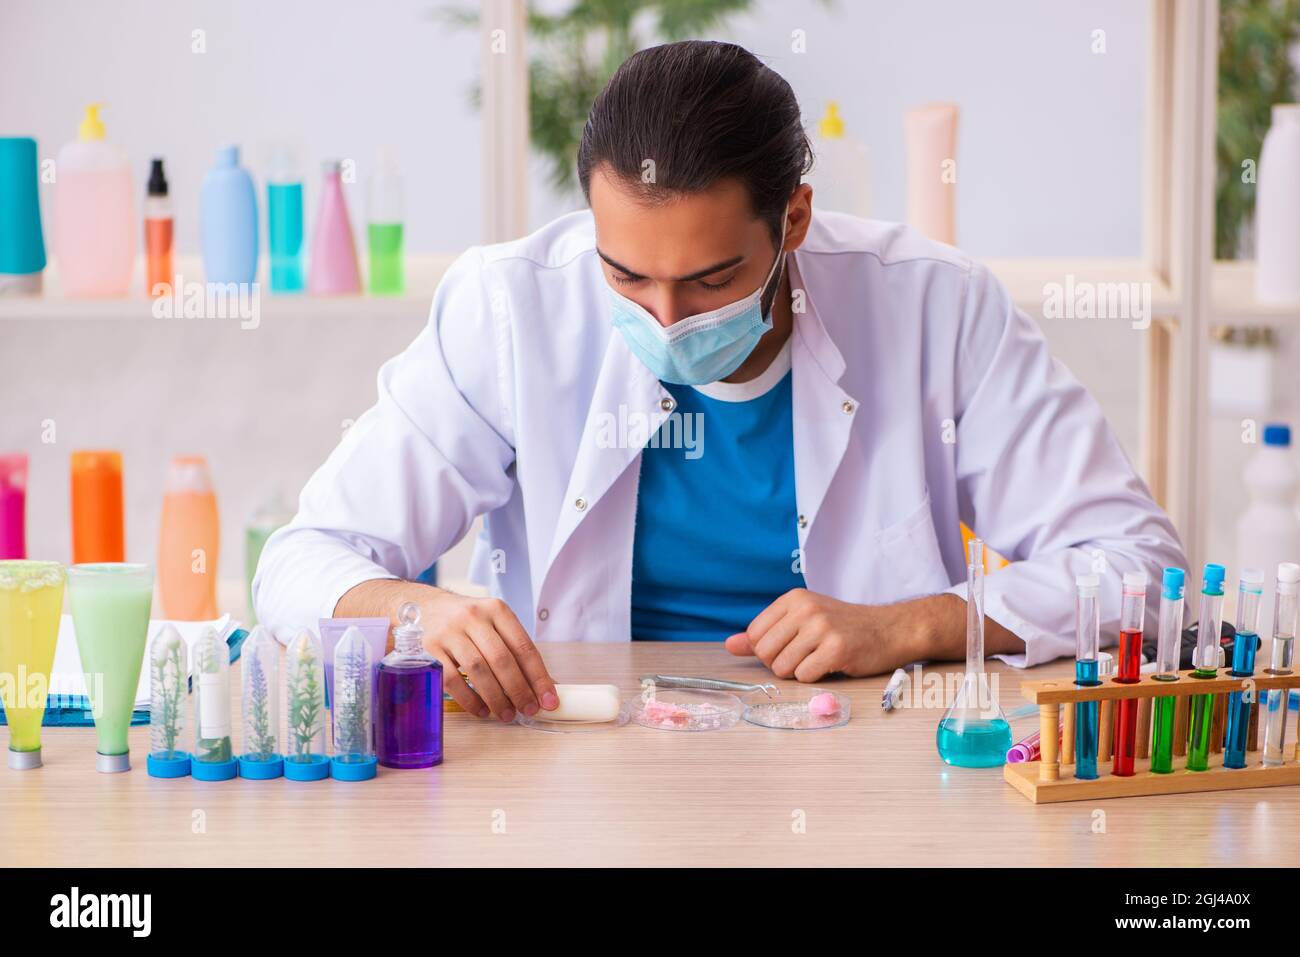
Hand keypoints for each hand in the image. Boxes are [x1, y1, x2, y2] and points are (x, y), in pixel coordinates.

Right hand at [417, 589, 559, 721]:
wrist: (425, 607)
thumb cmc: (466, 622)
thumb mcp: (494, 625)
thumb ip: (517, 652)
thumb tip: (546, 686)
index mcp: (496, 610)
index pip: (523, 646)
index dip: (539, 676)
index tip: (549, 699)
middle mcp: (473, 617)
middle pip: (501, 659)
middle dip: (519, 690)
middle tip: (528, 710)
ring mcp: (448, 632)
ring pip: (477, 670)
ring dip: (496, 697)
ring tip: (506, 714)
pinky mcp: (428, 649)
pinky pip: (451, 680)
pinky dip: (469, 699)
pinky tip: (481, 710)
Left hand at [723, 588, 906, 680]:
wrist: (889, 630)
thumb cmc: (843, 627)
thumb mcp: (802, 621)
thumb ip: (765, 634)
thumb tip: (730, 645)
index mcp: (793, 598)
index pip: (754, 635)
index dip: (768, 650)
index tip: (791, 646)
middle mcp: (805, 609)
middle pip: (765, 653)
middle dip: (781, 663)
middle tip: (806, 656)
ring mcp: (822, 627)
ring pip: (783, 667)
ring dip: (799, 672)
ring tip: (819, 659)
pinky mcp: (836, 649)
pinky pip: (804, 676)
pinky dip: (814, 678)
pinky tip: (830, 665)